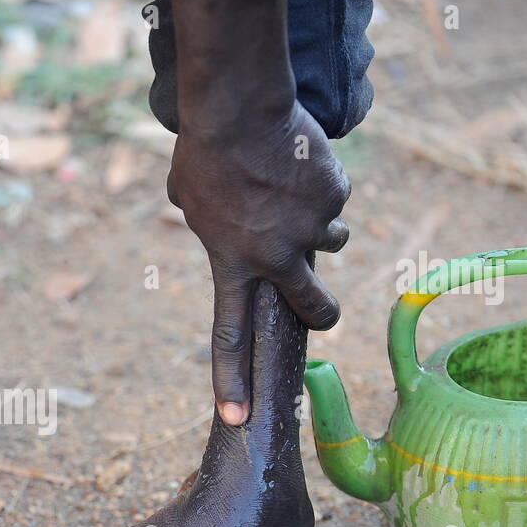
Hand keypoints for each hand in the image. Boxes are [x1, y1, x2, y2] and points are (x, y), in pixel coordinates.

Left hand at [168, 100, 349, 424]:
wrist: (239, 108)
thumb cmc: (204, 153)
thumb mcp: (189, 201)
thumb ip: (209, 227)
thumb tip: (222, 227)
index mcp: (233, 265)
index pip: (230, 336)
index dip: (231, 380)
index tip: (237, 419)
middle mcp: (277, 258)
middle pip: (314, 307)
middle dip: (323, 314)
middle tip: (323, 313)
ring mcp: (312, 229)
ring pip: (333, 242)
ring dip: (319, 226)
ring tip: (293, 194)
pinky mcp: (335, 197)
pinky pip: (337, 198)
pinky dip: (323, 185)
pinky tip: (302, 162)